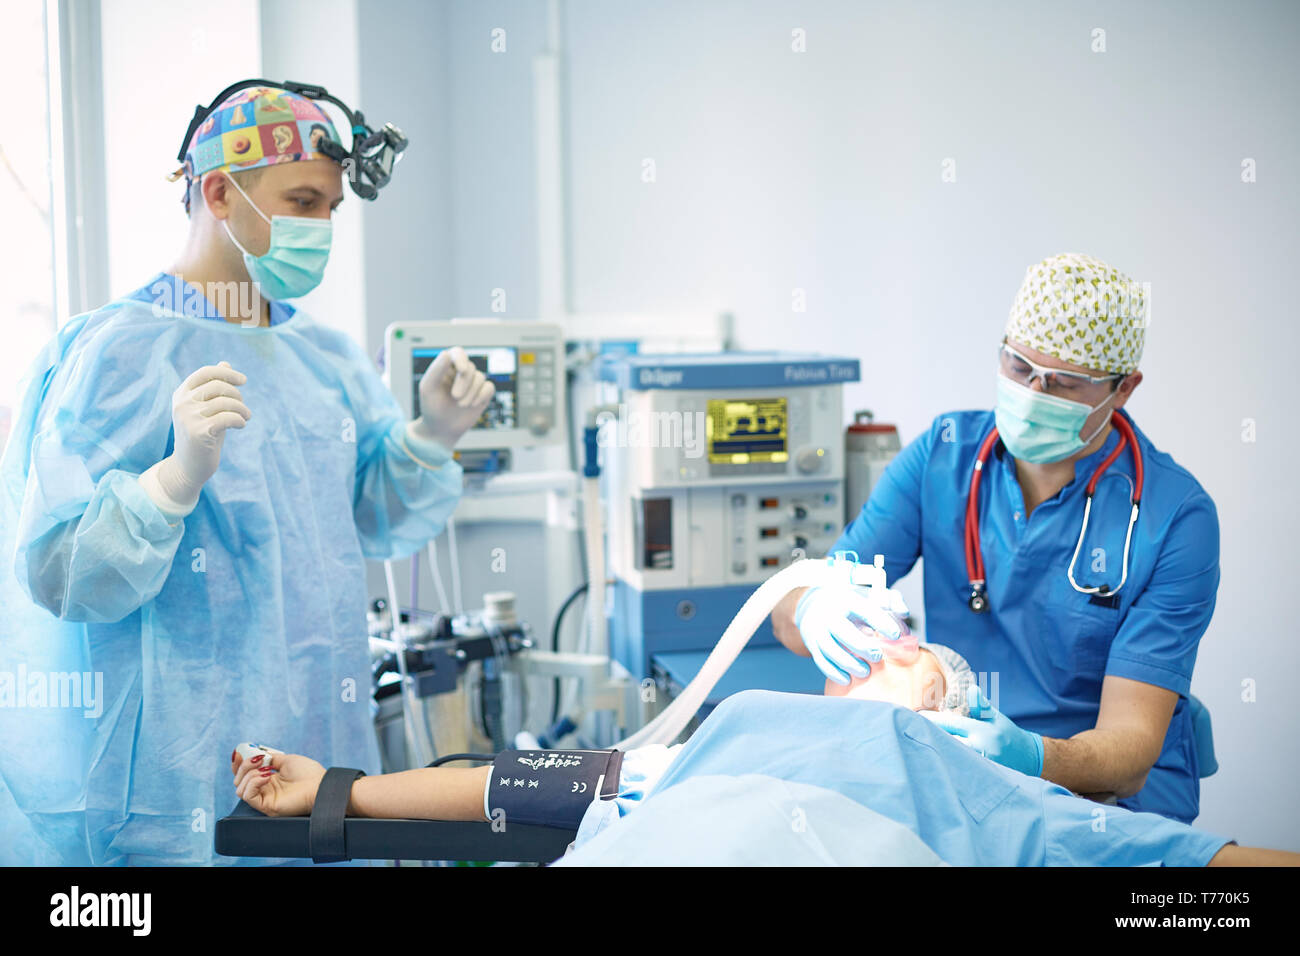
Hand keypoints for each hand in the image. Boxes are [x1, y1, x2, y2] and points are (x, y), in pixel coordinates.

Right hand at [139, 362, 249, 516]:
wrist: (189, 466)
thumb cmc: (202, 434)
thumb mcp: (206, 408)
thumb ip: (213, 387)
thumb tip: (225, 363)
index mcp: (181, 394)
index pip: (205, 373)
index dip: (227, 373)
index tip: (243, 381)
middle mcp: (182, 403)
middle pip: (218, 386)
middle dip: (237, 395)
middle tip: (244, 409)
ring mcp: (188, 417)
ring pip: (226, 402)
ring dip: (242, 410)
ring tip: (246, 417)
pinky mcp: (198, 432)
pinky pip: (228, 418)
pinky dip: (240, 420)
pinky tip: (241, 425)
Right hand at [231, 745, 325, 816]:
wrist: (320, 785)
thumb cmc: (309, 774)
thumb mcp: (287, 760)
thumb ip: (271, 758)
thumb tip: (257, 753)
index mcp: (268, 780)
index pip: (244, 774)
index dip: (239, 763)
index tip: (240, 752)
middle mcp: (264, 790)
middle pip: (238, 780)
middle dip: (244, 766)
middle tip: (258, 758)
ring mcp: (264, 799)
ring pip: (240, 788)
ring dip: (249, 773)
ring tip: (267, 769)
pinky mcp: (266, 806)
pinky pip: (247, 795)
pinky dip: (253, 782)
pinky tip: (267, 776)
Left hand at [411, 346, 494, 450]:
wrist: (441, 428)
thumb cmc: (431, 406)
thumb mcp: (428, 388)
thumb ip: (436, 370)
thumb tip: (446, 353)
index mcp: (446, 366)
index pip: (458, 353)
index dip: (462, 359)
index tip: (461, 370)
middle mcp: (461, 372)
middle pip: (470, 367)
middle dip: (464, 382)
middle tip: (455, 397)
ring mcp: (473, 383)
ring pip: (480, 377)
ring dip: (471, 392)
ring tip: (460, 405)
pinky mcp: (482, 394)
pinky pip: (489, 387)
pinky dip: (482, 395)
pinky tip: (473, 405)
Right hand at [793, 583, 906, 684]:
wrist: (812, 604)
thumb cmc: (847, 602)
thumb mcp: (868, 594)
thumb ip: (890, 600)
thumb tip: (903, 613)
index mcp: (846, 599)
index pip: (865, 610)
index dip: (881, 622)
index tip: (896, 635)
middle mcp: (829, 614)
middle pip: (843, 631)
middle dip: (862, 647)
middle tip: (878, 656)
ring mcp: (817, 630)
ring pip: (830, 650)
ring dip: (848, 664)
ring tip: (865, 672)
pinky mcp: (812, 644)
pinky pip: (821, 661)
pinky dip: (834, 672)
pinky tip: (847, 680)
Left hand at [920, 685, 1043, 775]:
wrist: (1029, 759)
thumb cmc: (1006, 734)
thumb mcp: (996, 717)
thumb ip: (981, 705)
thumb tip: (972, 689)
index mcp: (983, 731)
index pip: (952, 724)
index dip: (932, 720)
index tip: (916, 716)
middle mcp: (981, 748)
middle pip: (947, 742)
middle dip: (928, 736)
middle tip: (906, 729)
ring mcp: (981, 766)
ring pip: (950, 757)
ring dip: (933, 751)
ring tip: (913, 745)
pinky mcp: (980, 780)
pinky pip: (958, 772)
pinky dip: (944, 766)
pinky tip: (930, 763)